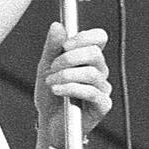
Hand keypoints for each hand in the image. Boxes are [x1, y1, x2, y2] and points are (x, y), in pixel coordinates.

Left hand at [33, 21, 111, 147]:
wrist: (48, 124)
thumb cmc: (50, 94)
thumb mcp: (46, 68)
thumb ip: (52, 47)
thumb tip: (57, 25)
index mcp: (88, 59)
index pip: (99, 38)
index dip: (84, 37)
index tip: (65, 45)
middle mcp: (99, 71)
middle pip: (95, 53)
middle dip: (69, 58)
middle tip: (52, 68)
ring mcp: (102, 88)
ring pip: (92, 73)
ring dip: (66, 75)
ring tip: (51, 83)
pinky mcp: (102, 105)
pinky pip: (91, 91)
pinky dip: (71, 89)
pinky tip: (57, 91)